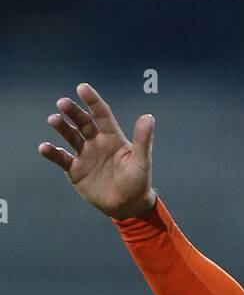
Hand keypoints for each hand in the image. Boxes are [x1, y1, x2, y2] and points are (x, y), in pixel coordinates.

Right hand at [38, 82, 156, 218]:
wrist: (127, 206)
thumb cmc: (137, 183)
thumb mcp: (142, 162)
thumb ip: (143, 141)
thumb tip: (149, 117)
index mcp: (112, 137)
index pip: (101, 114)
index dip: (92, 101)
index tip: (82, 88)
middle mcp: (96, 142)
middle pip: (82, 122)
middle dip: (72, 112)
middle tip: (62, 103)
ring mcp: (84, 155)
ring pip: (70, 136)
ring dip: (61, 127)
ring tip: (53, 120)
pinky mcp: (75, 169)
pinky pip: (61, 158)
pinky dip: (52, 152)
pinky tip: (44, 147)